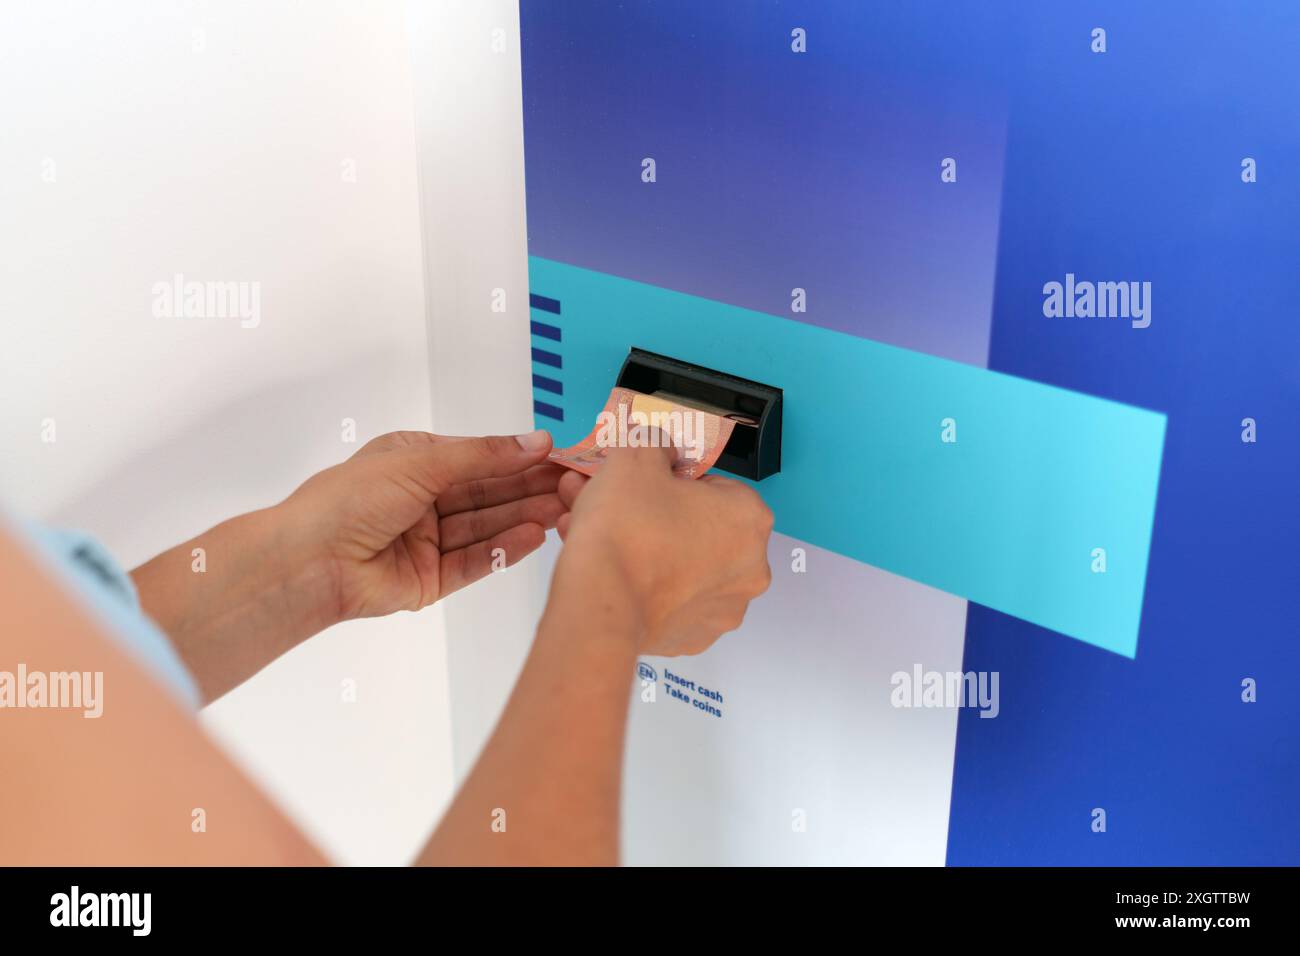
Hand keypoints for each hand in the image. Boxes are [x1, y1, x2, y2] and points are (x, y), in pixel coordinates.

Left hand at [281, 429, 566, 622]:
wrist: (311, 560)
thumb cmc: (349, 499)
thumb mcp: (422, 462)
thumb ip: (483, 455)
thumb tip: (535, 442)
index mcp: (416, 462)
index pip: (480, 457)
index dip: (520, 457)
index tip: (562, 455)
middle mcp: (424, 499)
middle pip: (489, 493)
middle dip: (530, 487)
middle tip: (574, 483)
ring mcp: (428, 541)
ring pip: (486, 526)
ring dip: (525, 516)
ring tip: (563, 508)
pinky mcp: (431, 579)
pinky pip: (475, 560)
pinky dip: (504, 548)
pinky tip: (534, 536)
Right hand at [549, 440, 772, 655]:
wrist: (598, 600)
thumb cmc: (624, 537)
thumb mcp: (635, 456)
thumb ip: (655, 442)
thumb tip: (657, 446)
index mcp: (750, 519)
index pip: (720, 486)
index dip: (680, 482)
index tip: (655, 486)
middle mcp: (749, 568)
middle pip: (706, 528)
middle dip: (667, 518)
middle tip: (630, 511)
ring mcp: (724, 607)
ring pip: (689, 566)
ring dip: (658, 551)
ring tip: (617, 540)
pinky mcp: (694, 636)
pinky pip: (676, 602)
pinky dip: (652, 588)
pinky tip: (623, 572)